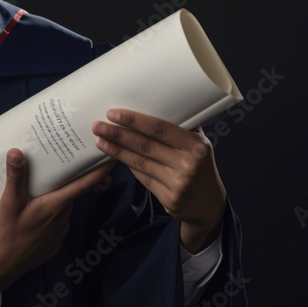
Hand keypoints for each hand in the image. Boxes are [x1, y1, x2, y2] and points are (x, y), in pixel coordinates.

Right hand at [0, 149, 116, 295]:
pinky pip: (55, 221)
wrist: (1, 268)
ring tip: (39, 186)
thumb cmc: (7, 236)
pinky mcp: (52, 242)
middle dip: (69, 178)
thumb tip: (17, 151)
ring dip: (55, 196)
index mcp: (55, 206)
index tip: (111, 159)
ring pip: (62, 206)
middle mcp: (62, 219)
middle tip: (61, 162)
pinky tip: (32, 210)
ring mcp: (58, 232)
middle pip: (72, 192)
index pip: (85, 185)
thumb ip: (15, 177)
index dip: (100, 172)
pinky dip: (49, 212)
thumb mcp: (8, 203)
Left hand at [92, 109, 224, 251]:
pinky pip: (143, 177)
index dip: (135, 121)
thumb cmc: (201, 166)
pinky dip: (128, 165)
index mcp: (196, 146)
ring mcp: (178, 184)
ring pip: (140, 163)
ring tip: (99, 140)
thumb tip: (157, 103)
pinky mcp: (169, 200)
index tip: (114, 114)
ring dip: (117, 151)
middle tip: (98, 126)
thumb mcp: (199, 144)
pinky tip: (115, 156)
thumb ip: (181, 128)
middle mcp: (188, 165)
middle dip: (118, 135)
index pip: (160, 129)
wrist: (209, 204)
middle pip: (146, 146)